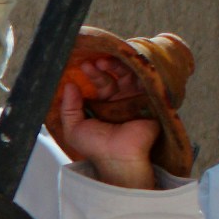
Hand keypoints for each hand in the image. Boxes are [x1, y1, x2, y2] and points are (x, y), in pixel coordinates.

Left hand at [50, 54, 156, 186]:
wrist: (119, 157)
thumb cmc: (96, 147)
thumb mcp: (73, 129)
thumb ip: (68, 108)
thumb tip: (68, 86)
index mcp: (104, 106)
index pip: (98, 84)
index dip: (91, 75)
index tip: (82, 67)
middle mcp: (120, 100)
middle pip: (111, 77)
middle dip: (100, 69)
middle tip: (90, 64)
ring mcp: (135, 99)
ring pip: (128, 75)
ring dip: (116, 66)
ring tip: (103, 62)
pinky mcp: (150, 99)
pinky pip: (146, 79)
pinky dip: (137, 69)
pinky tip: (127, 63)